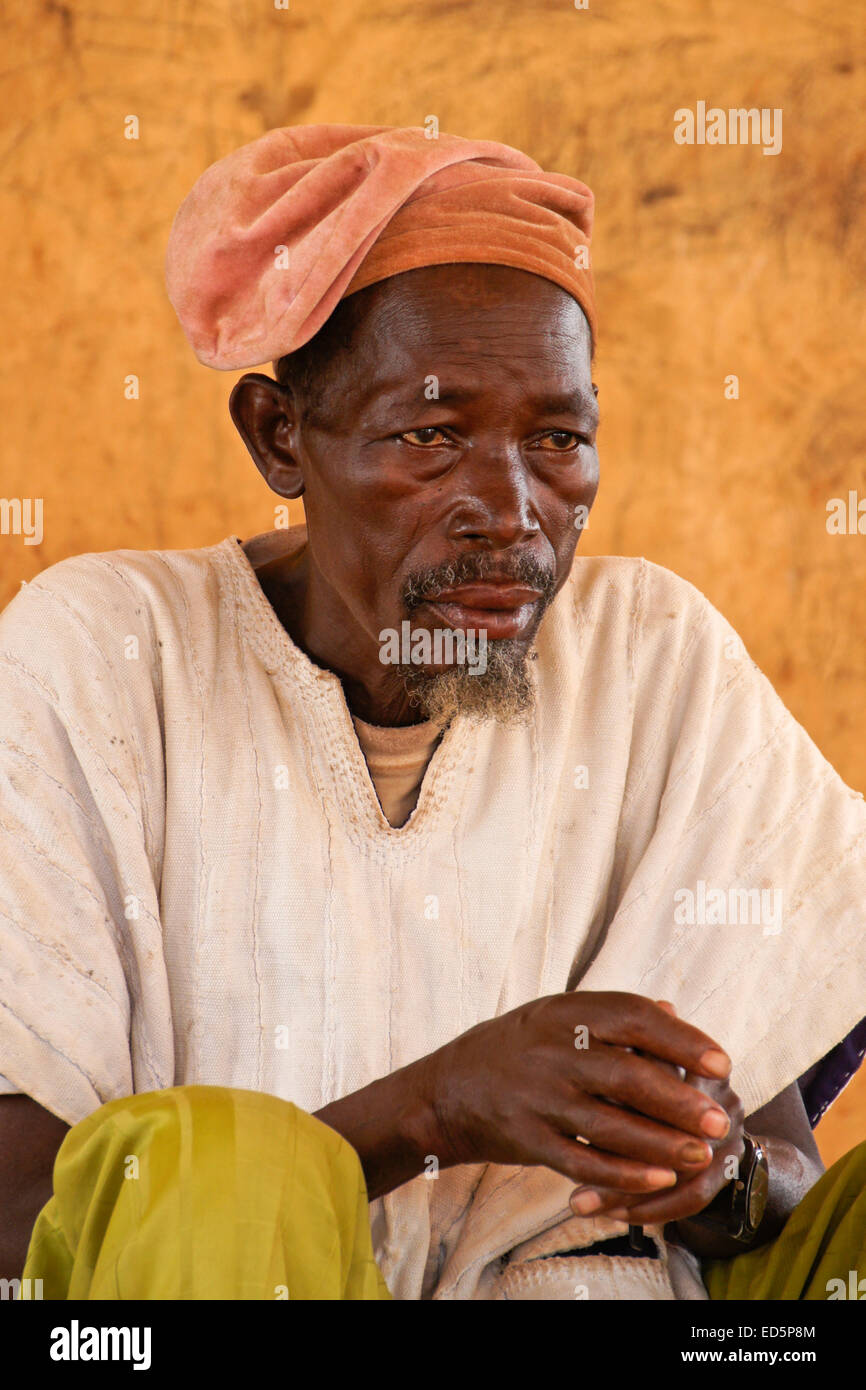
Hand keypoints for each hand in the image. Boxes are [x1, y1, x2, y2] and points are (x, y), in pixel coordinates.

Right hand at [417, 991, 734, 1198]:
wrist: (448, 1088)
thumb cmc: (519, 1047)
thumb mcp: (556, 1015)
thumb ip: (612, 1017)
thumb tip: (673, 1011)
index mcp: (564, 1012)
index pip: (633, 1017)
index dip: (681, 1039)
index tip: (720, 1063)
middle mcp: (551, 1051)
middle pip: (628, 1075)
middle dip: (680, 1101)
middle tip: (719, 1119)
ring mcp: (538, 1098)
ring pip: (610, 1125)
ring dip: (662, 1143)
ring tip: (701, 1154)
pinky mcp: (528, 1139)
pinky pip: (583, 1161)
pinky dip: (624, 1172)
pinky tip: (660, 1178)